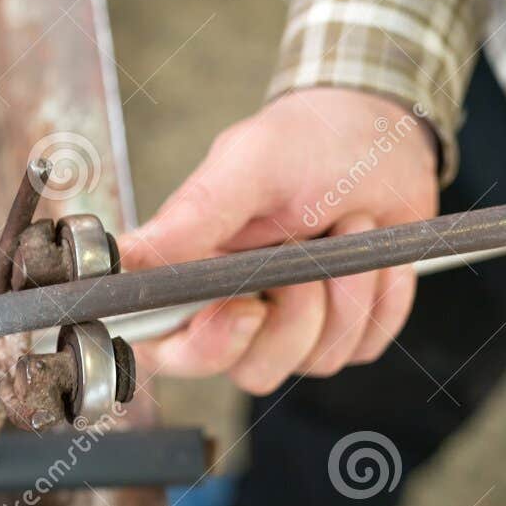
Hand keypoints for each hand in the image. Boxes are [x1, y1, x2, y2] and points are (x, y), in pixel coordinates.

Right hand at [117, 87, 437, 394]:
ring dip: (347, 293)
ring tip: (348, 227)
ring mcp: (293, 327)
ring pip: (316, 361)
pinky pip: (366, 344)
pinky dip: (382, 297)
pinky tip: (373, 252)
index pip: (172, 351)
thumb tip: (122, 259)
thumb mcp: (245, 166)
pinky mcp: (347, 330)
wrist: (381, 134)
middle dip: (294, 318)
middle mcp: (235, 311)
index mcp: (190, 278)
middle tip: (308, 254)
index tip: (247, 307)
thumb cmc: (305, 141)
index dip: (207, 347)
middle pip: (253, 371)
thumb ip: (188, 218)